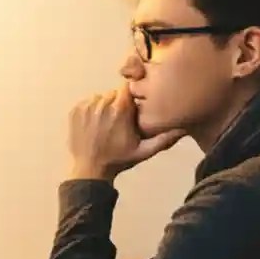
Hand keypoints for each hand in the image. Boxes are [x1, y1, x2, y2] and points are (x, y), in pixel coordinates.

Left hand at [68, 85, 186, 180]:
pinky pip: (87, 102)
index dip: (131, 96)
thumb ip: (164, 139)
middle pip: (114, 93)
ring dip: (104, 107)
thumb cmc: (118, 160)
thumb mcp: (144, 151)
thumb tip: (184, 128)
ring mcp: (87, 107)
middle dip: (118, 104)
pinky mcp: (75, 111)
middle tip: (119, 121)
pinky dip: (91, 110)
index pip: (128, 88)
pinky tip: (95, 125)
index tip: (131, 105)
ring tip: (106, 124)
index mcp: (120, 109)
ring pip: (100, 97)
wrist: (90, 169)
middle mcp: (103, 104)